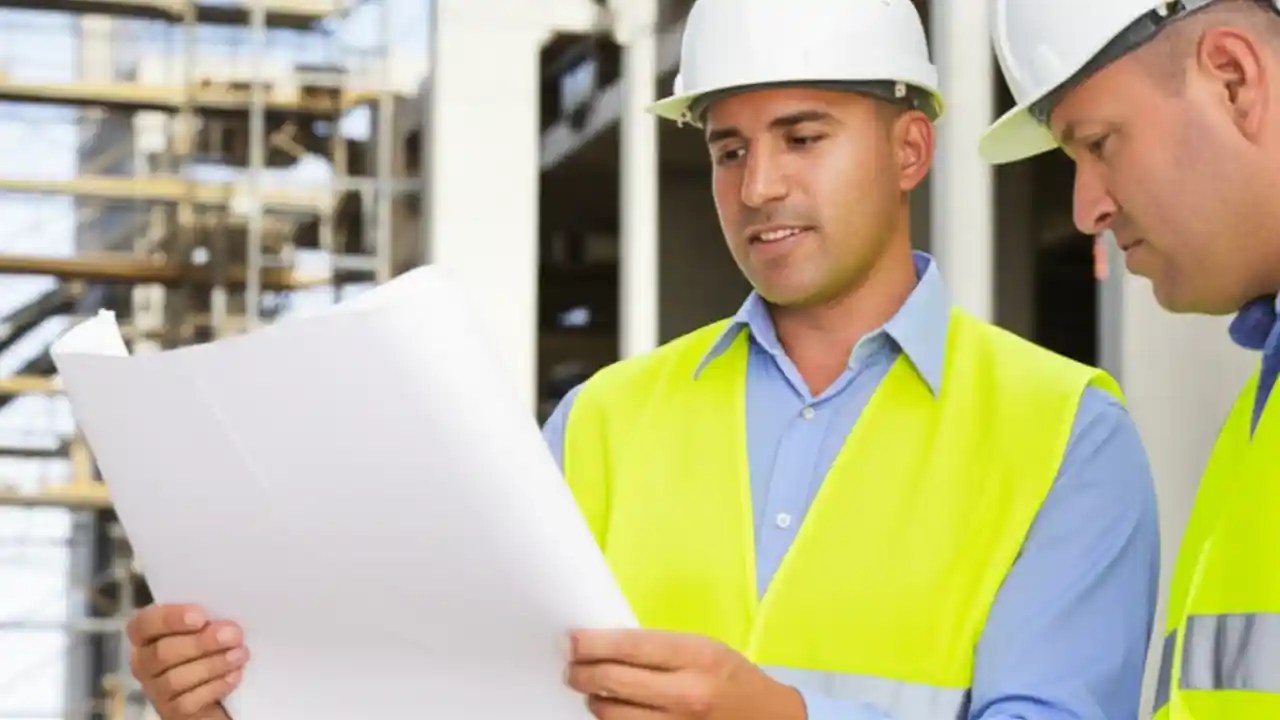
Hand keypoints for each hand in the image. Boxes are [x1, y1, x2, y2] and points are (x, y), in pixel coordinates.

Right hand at [126, 604, 247, 719]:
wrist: (222, 693)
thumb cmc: (213, 647)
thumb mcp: (209, 628)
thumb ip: (208, 621)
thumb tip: (223, 622)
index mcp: (148, 635)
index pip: (144, 623)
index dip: (170, 619)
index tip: (201, 617)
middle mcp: (144, 662)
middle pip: (161, 653)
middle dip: (201, 643)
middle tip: (233, 636)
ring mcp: (156, 690)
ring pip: (174, 679)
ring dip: (212, 665)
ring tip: (238, 655)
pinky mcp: (171, 712)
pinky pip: (187, 702)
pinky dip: (214, 687)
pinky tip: (234, 676)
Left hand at [565, 629, 805, 718]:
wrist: (768, 719)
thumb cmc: (731, 677)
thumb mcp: (703, 648)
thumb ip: (659, 646)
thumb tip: (605, 645)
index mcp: (696, 656)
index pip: (630, 647)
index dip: (592, 643)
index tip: (570, 641)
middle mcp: (686, 693)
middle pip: (613, 682)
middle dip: (581, 672)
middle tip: (571, 667)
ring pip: (610, 714)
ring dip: (593, 700)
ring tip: (591, 690)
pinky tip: (611, 709)